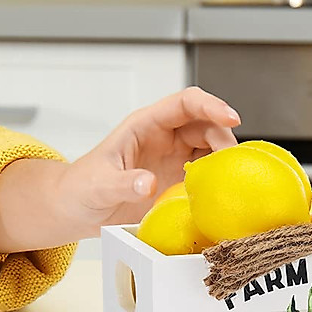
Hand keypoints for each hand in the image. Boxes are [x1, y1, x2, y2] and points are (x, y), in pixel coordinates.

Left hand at [54, 87, 240, 238]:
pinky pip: (208, 173)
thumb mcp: (98, 186)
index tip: (231, 117)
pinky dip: (219, 179)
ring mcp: (174, 157)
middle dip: (224, 137)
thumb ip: (122, 184)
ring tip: (231, 180)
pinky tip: (221, 194)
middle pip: (205, 123)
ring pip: (211, 147)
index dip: (210, 105)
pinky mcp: (179, 179)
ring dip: (224, 159)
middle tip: (233, 164)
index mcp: (145, 125)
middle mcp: (164, 136)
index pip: (184, 103)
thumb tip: (147, 183)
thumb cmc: (83, 187)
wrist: (77, 208)